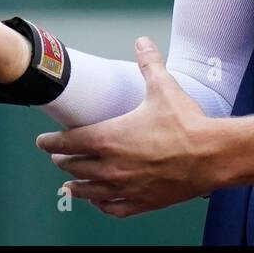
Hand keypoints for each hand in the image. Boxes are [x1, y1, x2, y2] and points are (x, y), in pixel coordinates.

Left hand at [35, 37, 223, 217]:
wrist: (211, 155)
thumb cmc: (186, 124)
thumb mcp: (163, 87)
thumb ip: (148, 64)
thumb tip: (142, 43)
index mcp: (109, 138)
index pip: (68, 142)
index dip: (51, 142)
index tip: (42, 142)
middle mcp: (111, 166)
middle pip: (75, 167)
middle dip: (64, 161)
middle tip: (59, 157)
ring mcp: (125, 187)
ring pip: (89, 191)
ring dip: (76, 186)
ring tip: (69, 185)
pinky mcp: (142, 202)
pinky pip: (113, 209)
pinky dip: (102, 205)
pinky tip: (100, 203)